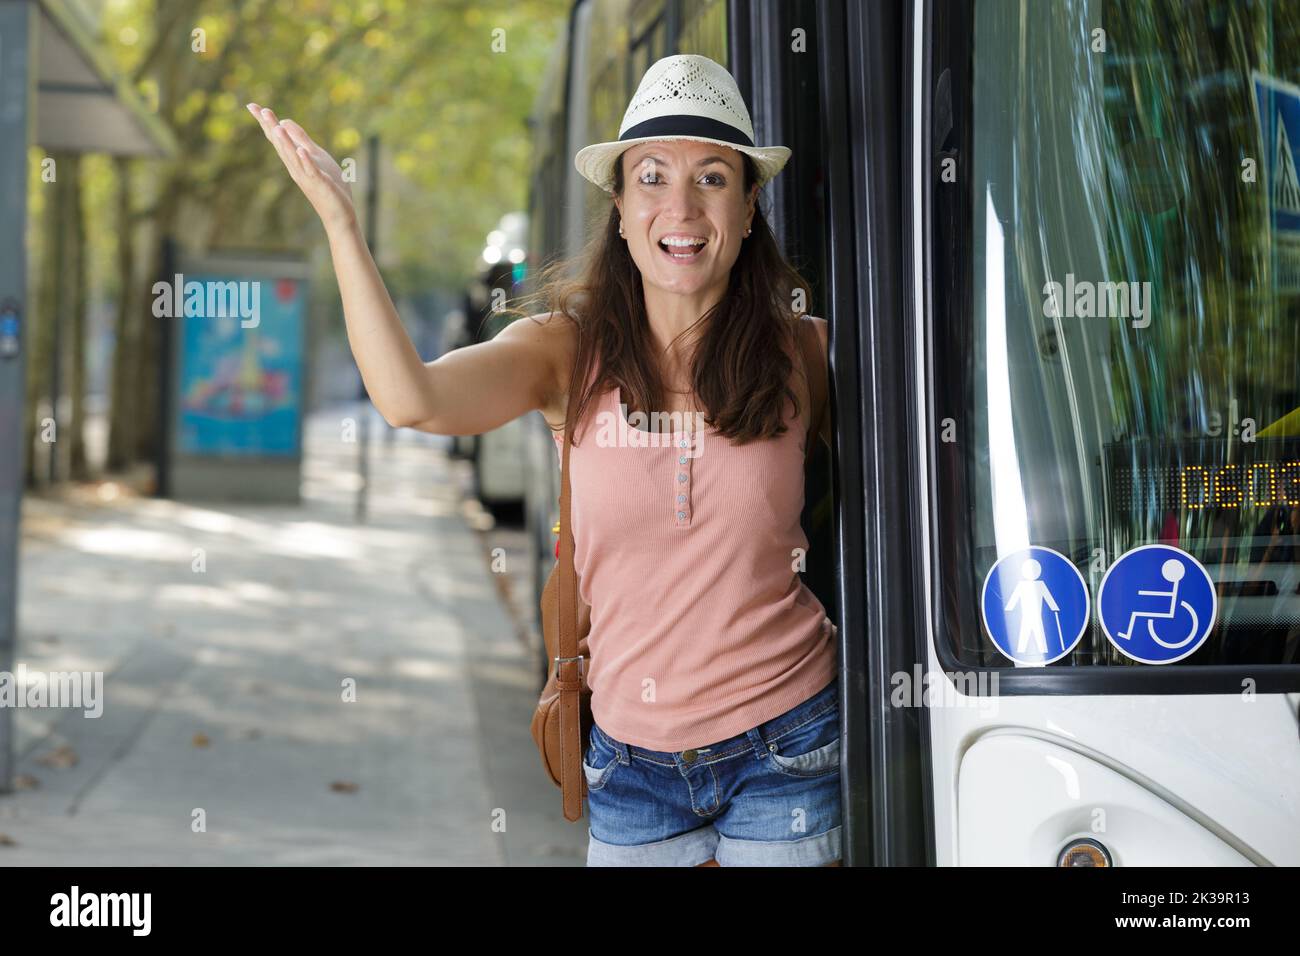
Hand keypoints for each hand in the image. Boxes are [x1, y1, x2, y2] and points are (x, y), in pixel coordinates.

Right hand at [246, 102, 355, 233]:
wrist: (339, 214)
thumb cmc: (329, 184)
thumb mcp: (316, 155)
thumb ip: (302, 139)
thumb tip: (284, 121)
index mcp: (294, 159)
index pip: (277, 138)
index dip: (266, 122)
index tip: (252, 105)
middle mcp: (296, 167)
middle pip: (281, 145)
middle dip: (272, 128)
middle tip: (261, 110)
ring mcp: (306, 176)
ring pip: (293, 157)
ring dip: (285, 143)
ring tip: (276, 127)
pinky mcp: (320, 184)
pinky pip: (311, 171)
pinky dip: (306, 161)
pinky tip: (300, 151)